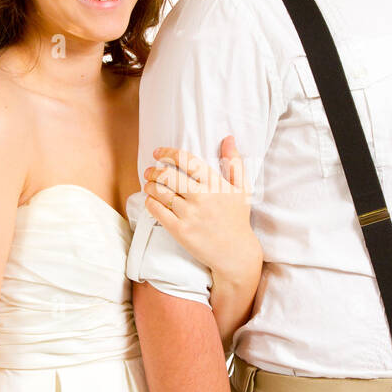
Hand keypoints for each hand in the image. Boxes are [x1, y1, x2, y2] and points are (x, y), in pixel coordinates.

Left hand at [143, 137, 260, 281]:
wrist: (235, 253)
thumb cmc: (237, 219)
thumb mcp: (242, 189)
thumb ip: (235, 162)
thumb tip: (229, 138)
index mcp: (215, 184)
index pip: (187, 161)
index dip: (168, 153)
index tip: (158, 153)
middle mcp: (202, 197)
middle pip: (168, 175)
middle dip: (154, 171)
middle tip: (150, 171)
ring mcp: (190, 214)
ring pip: (160, 192)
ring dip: (149, 186)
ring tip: (148, 185)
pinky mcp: (181, 231)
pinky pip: (157, 211)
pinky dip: (150, 202)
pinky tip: (151, 200)